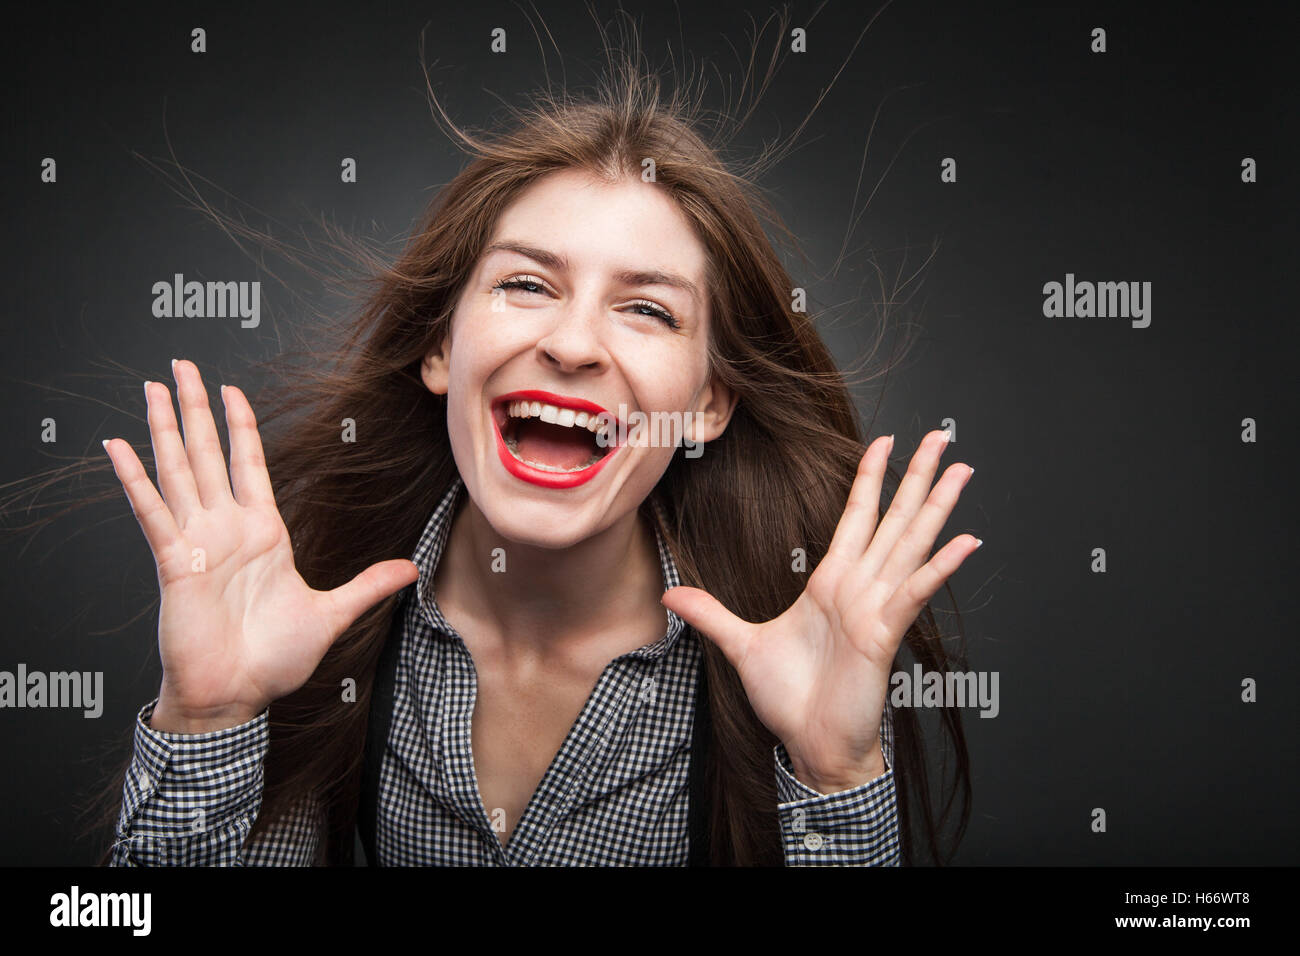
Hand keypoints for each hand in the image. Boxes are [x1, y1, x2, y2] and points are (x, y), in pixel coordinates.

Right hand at [103, 359, 418, 732]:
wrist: (237, 695)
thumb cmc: (274, 659)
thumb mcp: (332, 613)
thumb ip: (368, 586)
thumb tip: (411, 569)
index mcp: (262, 533)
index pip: (249, 464)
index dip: (239, 425)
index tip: (230, 390)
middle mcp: (226, 529)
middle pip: (208, 453)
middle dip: (195, 409)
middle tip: (181, 366)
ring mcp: (197, 541)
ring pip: (179, 470)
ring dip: (164, 429)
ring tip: (152, 388)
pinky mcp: (173, 561)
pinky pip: (152, 512)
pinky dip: (134, 480)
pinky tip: (118, 447)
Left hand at [661, 429, 978, 793]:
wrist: (812, 747)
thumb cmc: (791, 702)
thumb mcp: (741, 646)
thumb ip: (710, 614)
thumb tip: (669, 593)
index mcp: (831, 584)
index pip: (856, 517)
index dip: (871, 479)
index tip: (886, 443)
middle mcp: (860, 589)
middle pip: (893, 519)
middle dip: (916, 477)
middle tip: (940, 438)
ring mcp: (877, 609)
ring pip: (911, 545)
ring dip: (937, 508)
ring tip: (962, 472)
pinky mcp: (884, 635)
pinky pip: (915, 593)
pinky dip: (940, 568)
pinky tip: (966, 542)